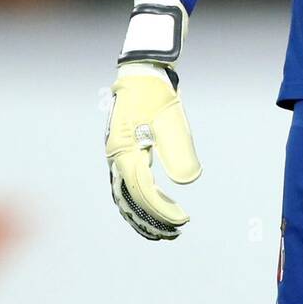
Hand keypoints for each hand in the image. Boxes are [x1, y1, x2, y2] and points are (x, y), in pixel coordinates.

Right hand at [105, 0, 200, 238]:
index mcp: (123, 150)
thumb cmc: (155, 91)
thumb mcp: (171, 116)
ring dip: (142, 217)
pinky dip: (137, 203)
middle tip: (176, 232)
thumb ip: (179, 148)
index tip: (183, 219)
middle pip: (129, 200)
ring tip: (164, 232)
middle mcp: (115, 157)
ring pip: (124, 197)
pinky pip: (126, 187)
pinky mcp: (123, 153)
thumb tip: (187, 182)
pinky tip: (151, 211)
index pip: (143, 190)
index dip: (162, 209)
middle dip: (151, 221)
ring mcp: (116, 156)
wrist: (142, 70)